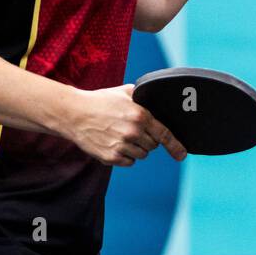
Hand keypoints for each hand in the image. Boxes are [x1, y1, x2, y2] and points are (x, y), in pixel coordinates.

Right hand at [65, 84, 186, 165]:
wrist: (74, 113)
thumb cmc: (100, 101)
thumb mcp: (124, 92)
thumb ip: (143, 97)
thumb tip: (157, 101)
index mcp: (140, 115)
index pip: (164, 134)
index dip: (175, 146)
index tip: (182, 155)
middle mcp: (133, 132)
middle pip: (152, 146)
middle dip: (147, 140)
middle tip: (132, 130)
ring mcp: (122, 146)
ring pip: (141, 155)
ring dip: (136, 149)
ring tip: (121, 136)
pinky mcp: (111, 157)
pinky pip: (129, 162)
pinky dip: (125, 156)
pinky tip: (114, 144)